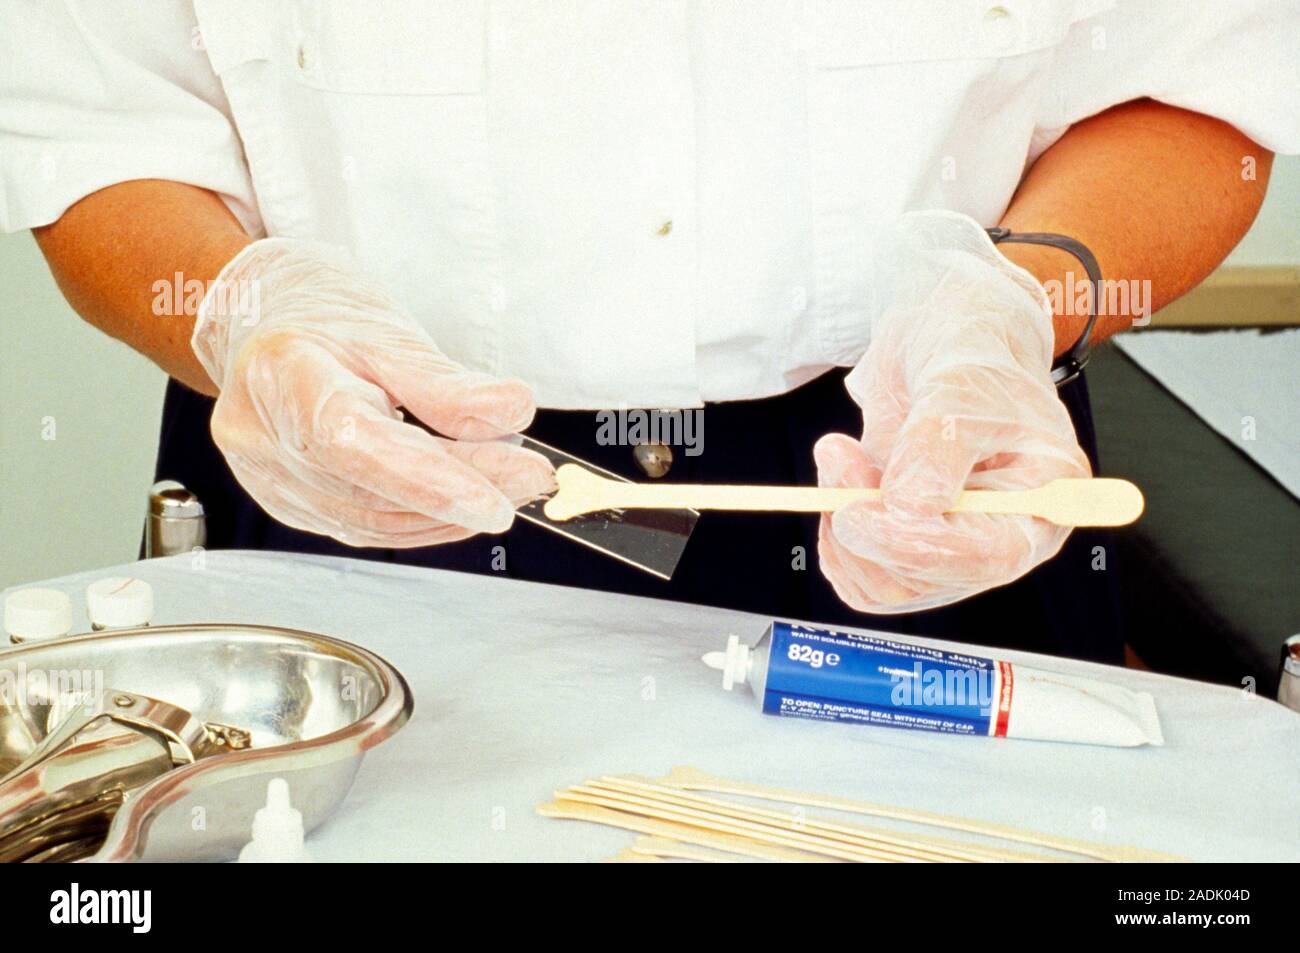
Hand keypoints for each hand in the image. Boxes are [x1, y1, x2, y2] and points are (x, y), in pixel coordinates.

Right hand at [191, 238, 554, 546]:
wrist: (261, 317)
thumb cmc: (320, 315)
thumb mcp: (388, 331)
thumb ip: (447, 384)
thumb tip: (510, 413)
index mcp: (279, 375)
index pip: (355, 442)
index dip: (429, 480)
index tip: (497, 496)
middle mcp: (261, 436)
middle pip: (372, 486)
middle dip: (460, 492)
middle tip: (531, 479)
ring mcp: (267, 477)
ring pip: (371, 520)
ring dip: (448, 513)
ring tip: (509, 484)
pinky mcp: (287, 502)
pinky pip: (362, 527)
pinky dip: (419, 520)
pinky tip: (461, 505)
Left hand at [815, 211, 1089, 612]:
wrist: (940, 344)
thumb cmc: (971, 353)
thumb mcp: (958, 382)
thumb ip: (938, 443)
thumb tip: (909, 506)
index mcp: (1044, 497)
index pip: (988, 557)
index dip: (917, 547)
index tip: (854, 514)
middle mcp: (1002, 533)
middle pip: (928, 579)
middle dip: (868, 526)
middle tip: (837, 455)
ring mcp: (953, 544)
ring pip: (885, 583)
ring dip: (843, 523)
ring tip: (839, 454)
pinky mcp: (911, 545)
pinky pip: (861, 573)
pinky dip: (834, 536)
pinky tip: (839, 479)